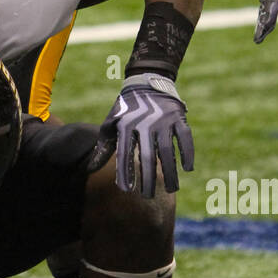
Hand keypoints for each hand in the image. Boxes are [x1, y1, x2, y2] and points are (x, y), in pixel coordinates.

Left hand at [88, 73, 193, 198]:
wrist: (146, 81)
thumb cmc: (125, 108)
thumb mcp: (111, 122)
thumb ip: (103, 146)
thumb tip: (89, 168)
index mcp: (126, 125)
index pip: (124, 154)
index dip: (125, 173)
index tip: (127, 190)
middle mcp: (144, 123)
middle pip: (147, 156)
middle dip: (148, 179)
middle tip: (149, 197)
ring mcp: (163, 120)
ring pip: (168, 150)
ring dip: (170, 172)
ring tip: (171, 189)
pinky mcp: (178, 117)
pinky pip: (185, 137)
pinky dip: (188, 152)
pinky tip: (187, 168)